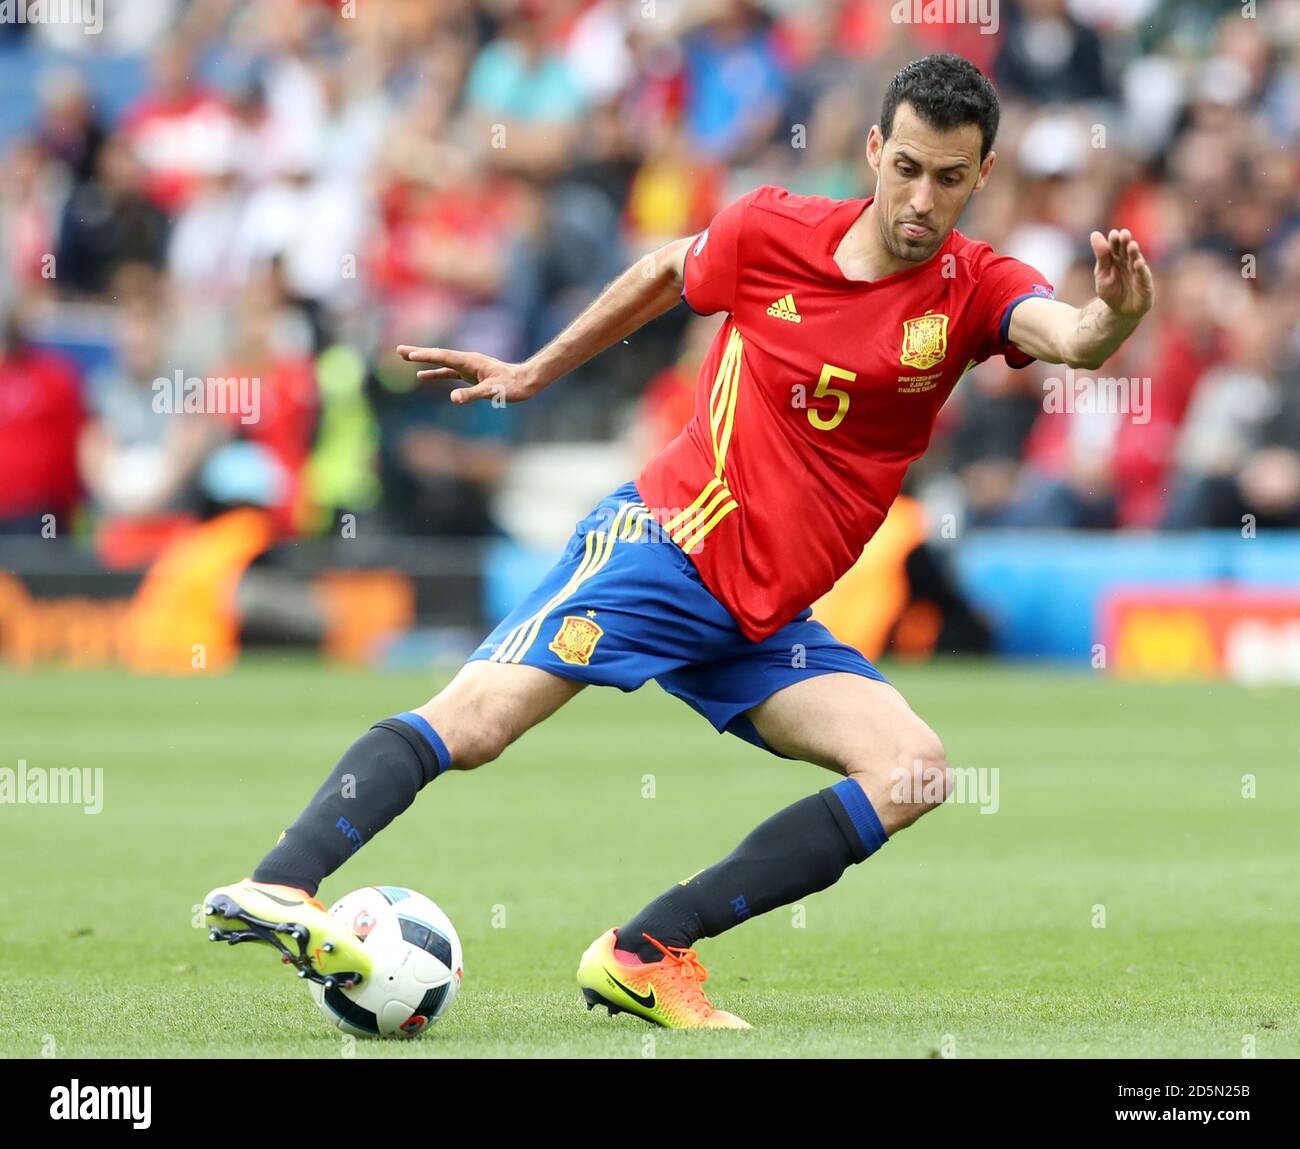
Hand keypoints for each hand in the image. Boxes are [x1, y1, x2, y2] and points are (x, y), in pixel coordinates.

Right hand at [396, 345, 537, 404]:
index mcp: (470, 361)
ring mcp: (468, 367)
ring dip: (424, 361)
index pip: (443, 357)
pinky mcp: (470, 375)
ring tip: (406, 357)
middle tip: (398, 350)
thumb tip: (452, 398)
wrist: (526, 382)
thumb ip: (472, 395)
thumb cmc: (512, 386)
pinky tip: (424, 376)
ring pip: (441, 363)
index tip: (409, 354)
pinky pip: (448, 372)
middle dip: (418, 353)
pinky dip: (435, 373)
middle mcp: (467, 361)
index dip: (425, 356)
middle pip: (438, 355)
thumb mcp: (492, 392)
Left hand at [1090, 228, 1154, 318]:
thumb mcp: (1102, 274)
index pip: (1116, 247)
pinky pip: (1143, 276)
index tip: (1113, 234)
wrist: (1119, 312)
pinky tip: (1138, 263)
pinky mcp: (1145, 284)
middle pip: (1127, 251)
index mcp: (1117, 259)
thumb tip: (1094, 234)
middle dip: (1126, 243)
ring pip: (1137, 260)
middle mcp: (1130, 263)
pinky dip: (1141, 270)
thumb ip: (1101, 256)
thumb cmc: (1111, 292)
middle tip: (1124, 234)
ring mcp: (1138, 273)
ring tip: (1131, 245)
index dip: (1115, 241)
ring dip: (1135, 253)